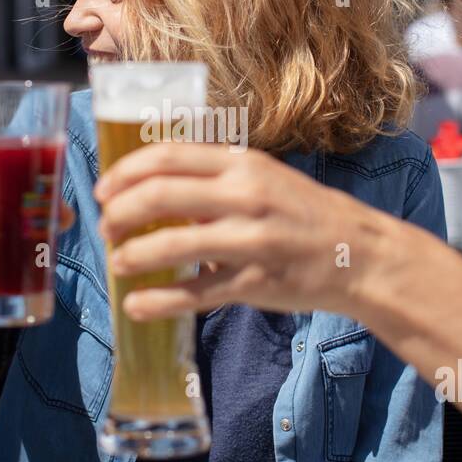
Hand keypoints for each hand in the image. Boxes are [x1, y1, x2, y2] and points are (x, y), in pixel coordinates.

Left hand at [94, 144, 372, 319]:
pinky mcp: (254, 282)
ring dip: (131, 255)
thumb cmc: (304, 214)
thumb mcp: (264, 178)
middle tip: (105, 228)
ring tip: (117, 263)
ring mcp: (250, 240)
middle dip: (118, 214)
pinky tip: (135, 305)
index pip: (167, 157)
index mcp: (242, 164)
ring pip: (172, 244)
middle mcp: (245, 196)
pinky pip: (195, 293)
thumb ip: (215, 179)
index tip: (103, 191)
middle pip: (159, 195)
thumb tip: (156, 187)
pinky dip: (158, 301)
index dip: (124, 173)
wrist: (358, 253)